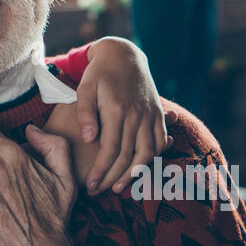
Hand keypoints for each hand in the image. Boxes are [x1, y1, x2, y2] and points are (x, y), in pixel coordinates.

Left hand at [44, 38, 170, 194]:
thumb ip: (85, 113)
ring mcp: (150, 114)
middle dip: (113, 178)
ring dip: (135, 173)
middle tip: (99, 191)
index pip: (111, 149)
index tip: (90, 184)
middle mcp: (137, 114)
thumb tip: (89, 139)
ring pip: (148, 153)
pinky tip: (140, 168)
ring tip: (119, 187)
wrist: (124, 54)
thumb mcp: (85, 88)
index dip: (101, 170)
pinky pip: (159, 141)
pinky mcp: (158, 113)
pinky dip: (152, 158)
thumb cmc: (99, 73)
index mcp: (117, 109)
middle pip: (129, 156)